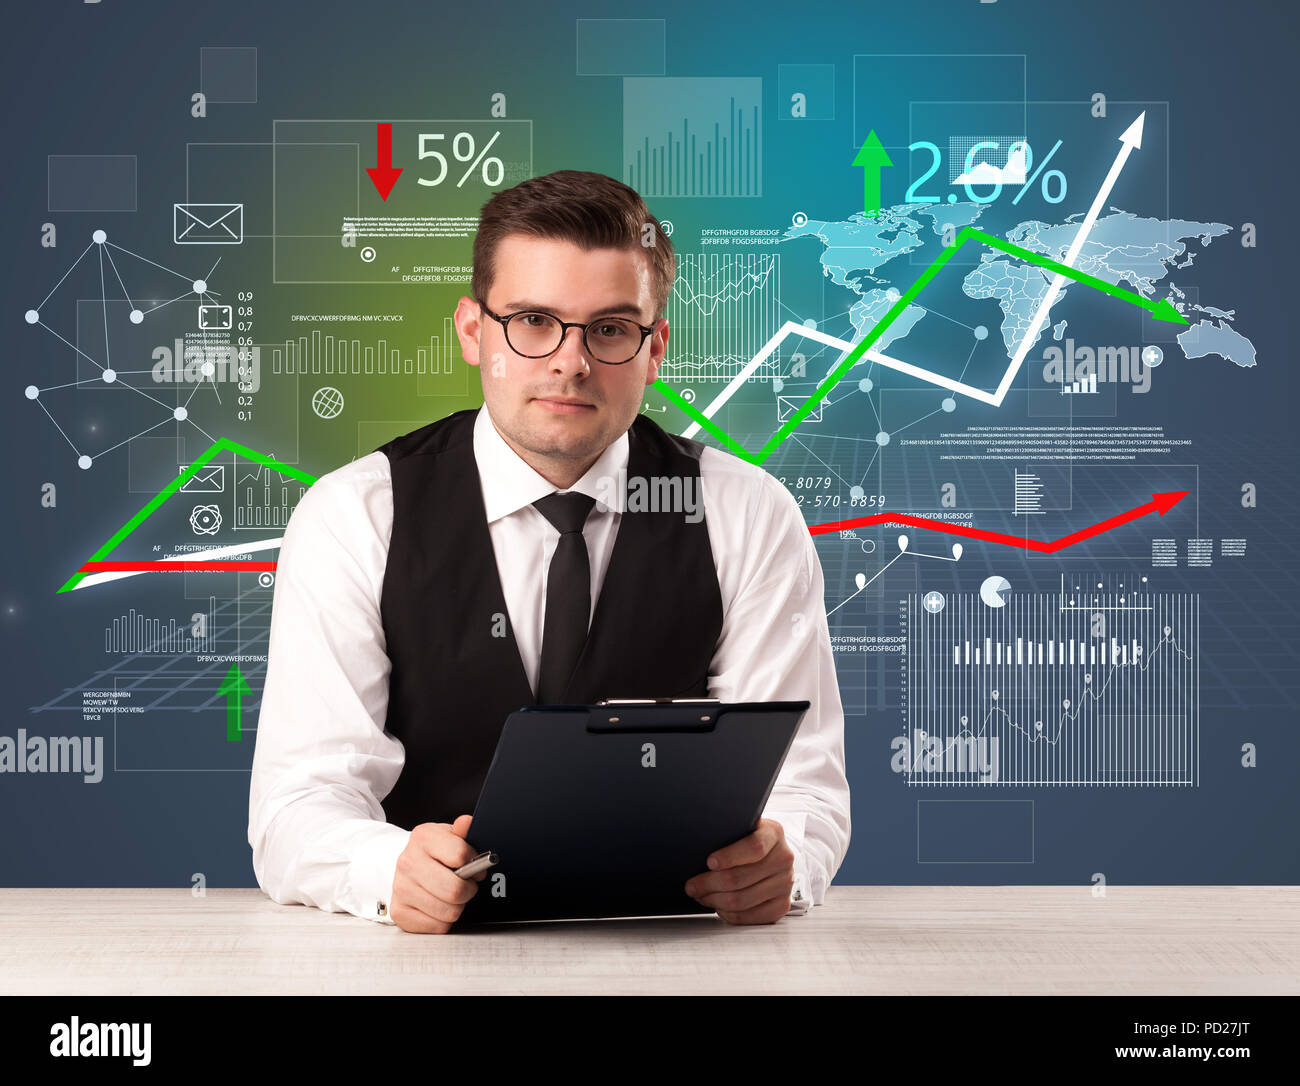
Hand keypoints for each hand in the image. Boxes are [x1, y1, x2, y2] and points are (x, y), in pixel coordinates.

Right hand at [389, 814, 485, 933]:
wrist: (409, 865)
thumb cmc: (436, 852)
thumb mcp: (451, 836)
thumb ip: (463, 830)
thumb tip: (466, 822)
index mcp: (423, 837)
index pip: (461, 855)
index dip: (476, 863)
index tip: (475, 865)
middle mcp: (408, 862)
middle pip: (455, 890)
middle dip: (468, 890)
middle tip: (467, 884)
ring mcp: (401, 888)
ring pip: (449, 912)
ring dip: (457, 906)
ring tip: (451, 895)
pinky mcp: (400, 912)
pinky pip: (438, 927)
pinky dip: (444, 920)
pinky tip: (439, 905)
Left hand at [683, 818, 794, 924]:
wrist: (770, 853)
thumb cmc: (747, 840)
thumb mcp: (741, 826)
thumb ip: (728, 830)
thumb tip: (698, 840)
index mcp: (774, 833)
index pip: (754, 847)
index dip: (729, 857)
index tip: (709, 862)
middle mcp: (784, 858)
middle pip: (741, 878)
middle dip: (709, 884)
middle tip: (692, 885)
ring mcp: (785, 883)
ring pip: (742, 900)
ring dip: (715, 900)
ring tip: (701, 896)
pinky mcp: (782, 904)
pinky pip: (750, 916)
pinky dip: (729, 914)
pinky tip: (718, 907)